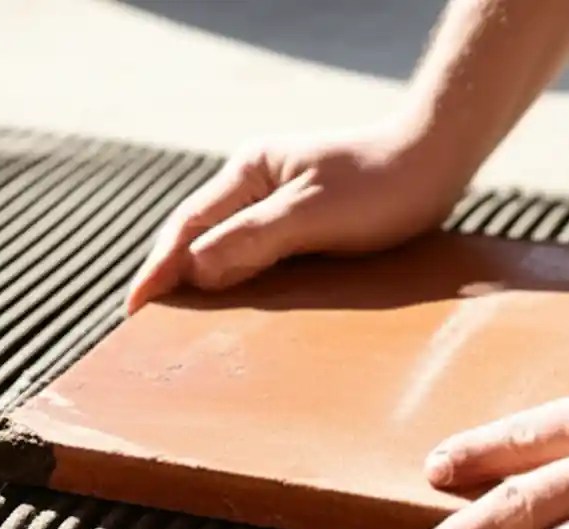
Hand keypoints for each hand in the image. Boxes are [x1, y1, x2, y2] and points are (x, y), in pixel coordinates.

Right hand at [126, 122, 465, 312]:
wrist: (435, 162)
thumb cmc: (381, 185)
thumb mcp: (313, 213)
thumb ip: (253, 239)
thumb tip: (195, 270)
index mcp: (248, 172)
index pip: (187, 227)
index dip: (158, 270)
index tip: (133, 310)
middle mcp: (254, 183)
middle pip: (198, 235)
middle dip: (169, 276)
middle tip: (141, 326)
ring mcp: (276, 201)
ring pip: (225, 246)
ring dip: (202, 281)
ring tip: (177, 324)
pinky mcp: (301, 220)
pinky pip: (255, 254)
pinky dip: (238, 279)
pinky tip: (235, 306)